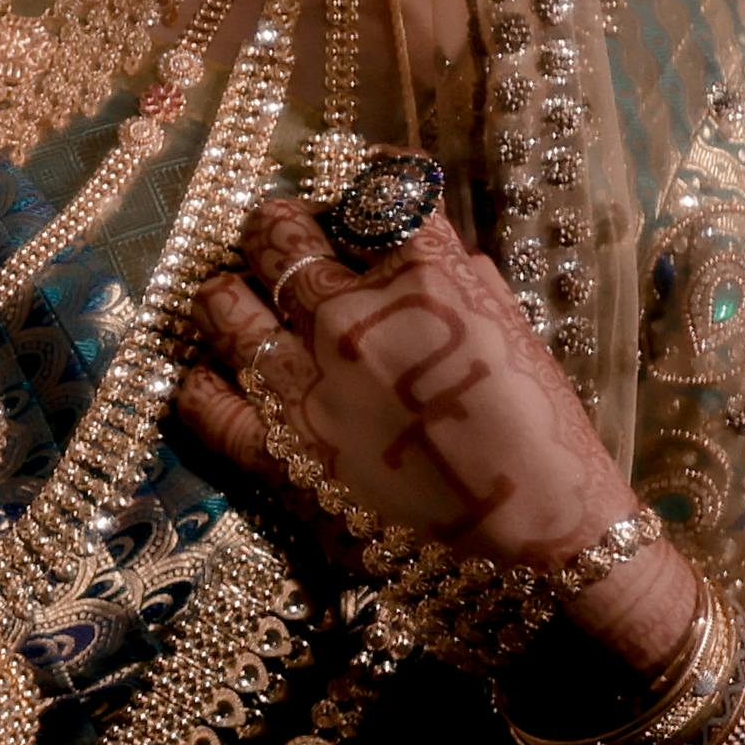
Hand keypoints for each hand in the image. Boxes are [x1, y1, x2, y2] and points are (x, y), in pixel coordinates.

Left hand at [175, 196, 637, 577]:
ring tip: (243, 299)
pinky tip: (215, 376)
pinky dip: (201, 382)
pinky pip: (203, 401)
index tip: (358, 212)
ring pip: (223, 303)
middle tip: (284, 241)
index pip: (367, 198)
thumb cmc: (544, 440)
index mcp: (418, 279)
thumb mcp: (513, 332)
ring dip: (232, 293)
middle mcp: (347, 317)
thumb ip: (458, 275)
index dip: (361, 198)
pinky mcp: (274, 452)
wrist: (536, 546)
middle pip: (277, 234)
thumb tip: (416, 238)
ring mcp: (301, 384)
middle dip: (278, 229)